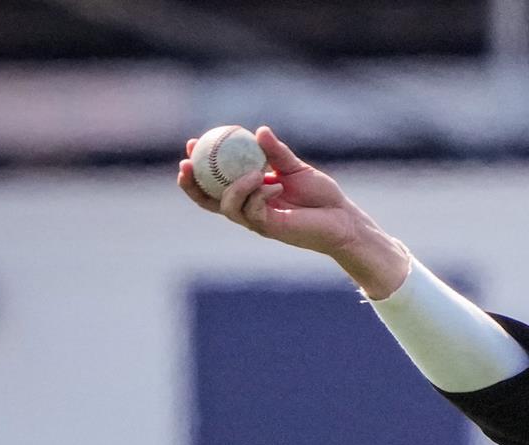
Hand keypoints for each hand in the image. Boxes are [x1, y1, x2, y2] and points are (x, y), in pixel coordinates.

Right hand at [177, 127, 410, 297]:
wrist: (342, 218)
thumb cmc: (320, 195)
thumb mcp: (294, 167)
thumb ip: (275, 152)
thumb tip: (259, 130)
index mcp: (248, 192)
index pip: (213, 181)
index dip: (197, 166)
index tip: (192, 143)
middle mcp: (247, 208)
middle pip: (207, 200)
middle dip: (191, 183)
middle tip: (187, 162)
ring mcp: (256, 220)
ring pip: (228, 207)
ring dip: (236, 187)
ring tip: (257, 173)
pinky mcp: (270, 229)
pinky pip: (253, 212)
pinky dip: (260, 195)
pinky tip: (276, 185)